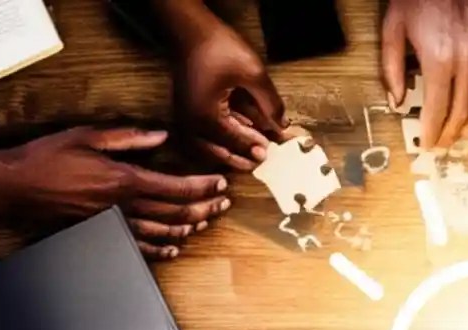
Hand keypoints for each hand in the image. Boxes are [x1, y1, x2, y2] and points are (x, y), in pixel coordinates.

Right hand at [0, 127, 228, 258]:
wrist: (15, 186)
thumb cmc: (47, 157)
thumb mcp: (88, 136)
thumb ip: (128, 137)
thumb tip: (160, 136)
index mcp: (124, 179)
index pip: (176, 187)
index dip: (203, 186)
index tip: (221, 183)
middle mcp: (123, 206)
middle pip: (177, 212)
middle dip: (205, 207)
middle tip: (224, 203)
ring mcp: (114, 224)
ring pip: (163, 231)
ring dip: (189, 227)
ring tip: (206, 221)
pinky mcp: (103, 234)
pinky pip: (139, 247)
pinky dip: (161, 248)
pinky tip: (174, 247)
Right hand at [168, 7, 286, 169]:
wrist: (190, 28)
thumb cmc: (217, 47)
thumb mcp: (252, 73)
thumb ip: (269, 102)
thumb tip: (283, 124)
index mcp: (203, 116)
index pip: (232, 139)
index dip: (252, 146)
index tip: (269, 152)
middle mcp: (189, 120)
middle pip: (213, 150)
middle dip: (236, 157)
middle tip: (257, 162)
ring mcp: (184, 113)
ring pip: (203, 144)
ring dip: (225, 150)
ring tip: (247, 155)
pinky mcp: (185, 106)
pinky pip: (199, 131)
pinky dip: (217, 137)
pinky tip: (234, 134)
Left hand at [381, 0, 467, 149]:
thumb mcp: (393, 29)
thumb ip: (392, 68)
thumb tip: (396, 100)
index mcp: (438, 58)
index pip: (437, 108)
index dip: (432, 131)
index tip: (427, 144)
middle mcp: (465, 59)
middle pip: (461, 109)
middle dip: (451, 132)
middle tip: (443, 145)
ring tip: (461, 134)